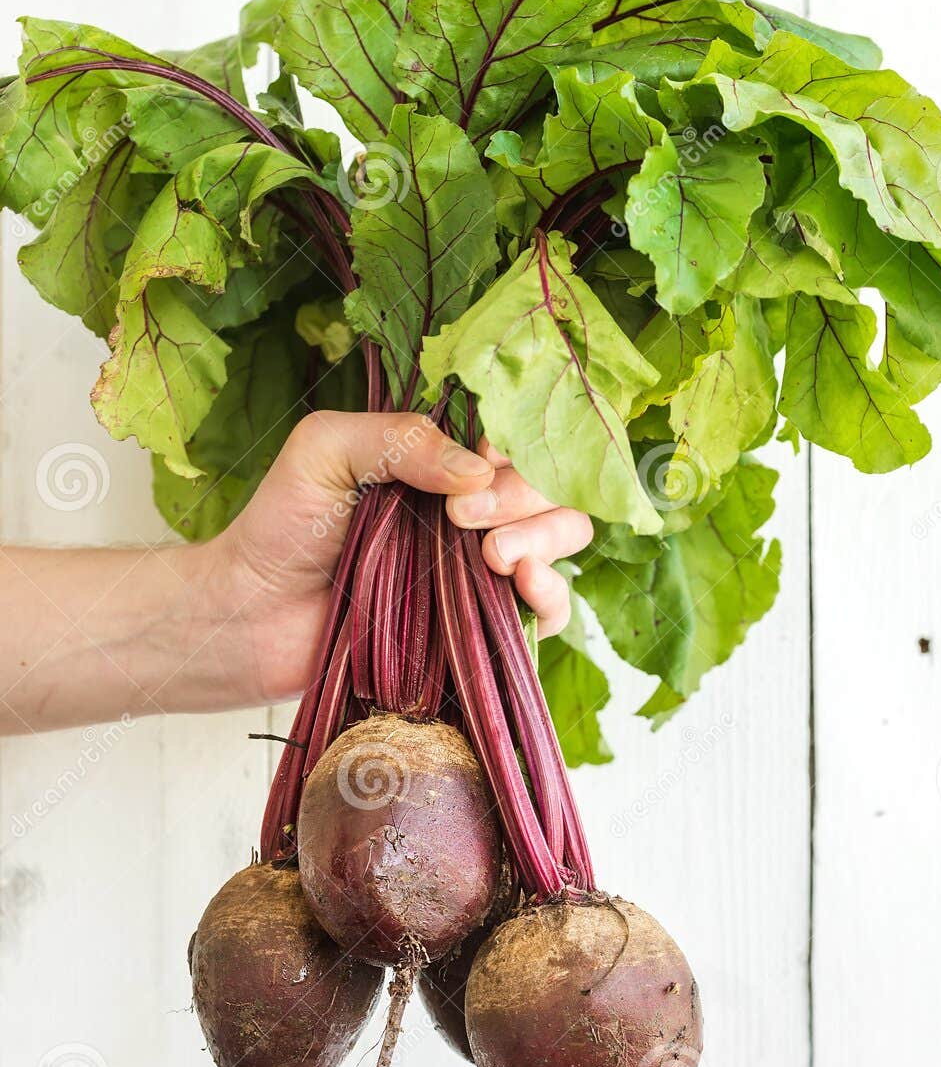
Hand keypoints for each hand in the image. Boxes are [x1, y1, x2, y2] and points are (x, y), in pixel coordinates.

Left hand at [206, 411, 592, 704]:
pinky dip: (552, 596)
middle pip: (547, 486)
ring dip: (544, 537)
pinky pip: (549, 612)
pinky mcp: (481, 629)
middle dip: (522, 498)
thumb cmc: (282, 528)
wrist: (252, 618)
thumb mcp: (325, 451)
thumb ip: (398, 439)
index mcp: (443, 460)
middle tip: (462, 521)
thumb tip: (480, 470)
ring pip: (561, 537)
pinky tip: (524, 587)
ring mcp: (481, 568)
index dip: (513, 449)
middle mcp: (473, 509)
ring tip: (495, 558)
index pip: (516, 438)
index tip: (477, 469)